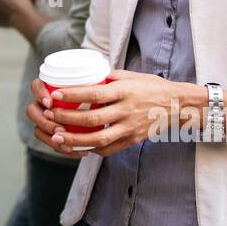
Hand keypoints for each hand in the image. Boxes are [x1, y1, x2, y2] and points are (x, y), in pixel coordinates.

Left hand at [26, 71, 190, 157]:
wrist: (177, 105)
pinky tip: (79, 147)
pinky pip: (109, 148)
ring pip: (99, 138)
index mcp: (124, 91)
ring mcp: (130, 127)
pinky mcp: (132, 140)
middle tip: (49, 116)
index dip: (73, 95)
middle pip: (92, 118)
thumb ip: (109, 78)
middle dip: (67, 118)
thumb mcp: (131, 76)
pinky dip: (92, 149)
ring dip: (75, 140)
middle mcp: (126, 110)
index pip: (94, 93)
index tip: (55, 94)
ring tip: (57, 137)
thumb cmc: (152, 87)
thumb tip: (87, 77)